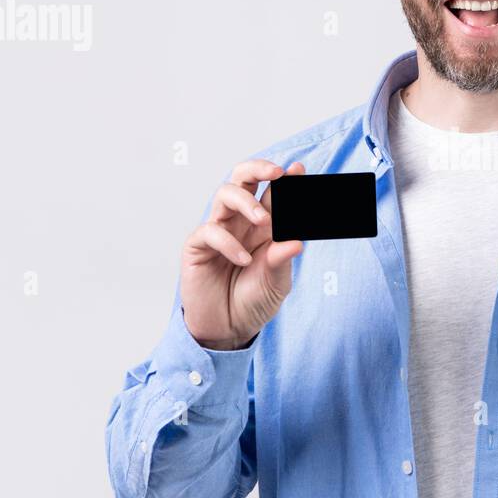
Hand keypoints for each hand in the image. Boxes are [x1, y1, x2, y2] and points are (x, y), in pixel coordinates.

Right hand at [181, 158, 306, 350]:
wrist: (229, 329)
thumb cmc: (253, 301)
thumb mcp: (277, 282)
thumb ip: (283, 260)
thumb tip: (297, 241)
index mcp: (263, 226)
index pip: (272, 193)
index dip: (285, 180)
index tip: (300, 170)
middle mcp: (240, 222)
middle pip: (242, 179)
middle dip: (259, 168)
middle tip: (277, 173)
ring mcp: (218, 231)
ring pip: (225, 194)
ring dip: (247, 201)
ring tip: (264, 220)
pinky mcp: (198, 246)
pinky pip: (210, 231)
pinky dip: (228, 242)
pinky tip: (243, 260)